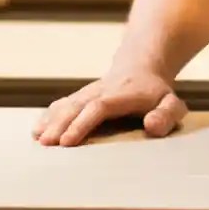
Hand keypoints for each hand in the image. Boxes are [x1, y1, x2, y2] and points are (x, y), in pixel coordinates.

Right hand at [32, 68, 187, 146]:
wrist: (141, 65)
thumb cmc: (157, 93)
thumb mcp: (171, 103)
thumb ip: (166, 115)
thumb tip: (152, 126)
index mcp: (121, 95)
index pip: (98, 108)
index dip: (82, 124)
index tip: (68, 142)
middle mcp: (100, 91)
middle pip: (76, 106)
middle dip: (60, 125)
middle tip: (46, 144)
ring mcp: (88, 92)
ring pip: (67, 104)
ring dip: (51, 121)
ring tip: (38, 139)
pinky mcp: (81, 96)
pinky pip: (62, 104)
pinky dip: (48, 116)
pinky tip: (37, 130)